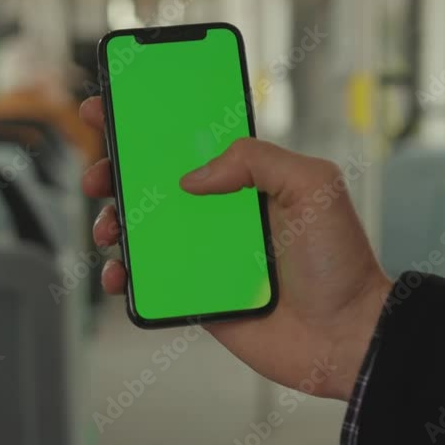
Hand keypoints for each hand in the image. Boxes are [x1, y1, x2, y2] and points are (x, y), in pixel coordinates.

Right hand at [79, 97, 391, 400]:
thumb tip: (192, 177)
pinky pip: (149, 280)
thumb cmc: (339, 260)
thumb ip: (256, 160)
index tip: (110, 109)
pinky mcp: (196, 294)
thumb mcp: (312, 186)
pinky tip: (118, 274)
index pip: (189, 142)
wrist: (346, 336)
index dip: (148, 125)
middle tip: (98, 176)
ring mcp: (205, 254)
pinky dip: (123, 276)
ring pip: (143, 230)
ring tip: (109, 228)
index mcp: (246, 180)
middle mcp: (220, 213)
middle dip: (115, 172)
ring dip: (112, 223)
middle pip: (153, 183)